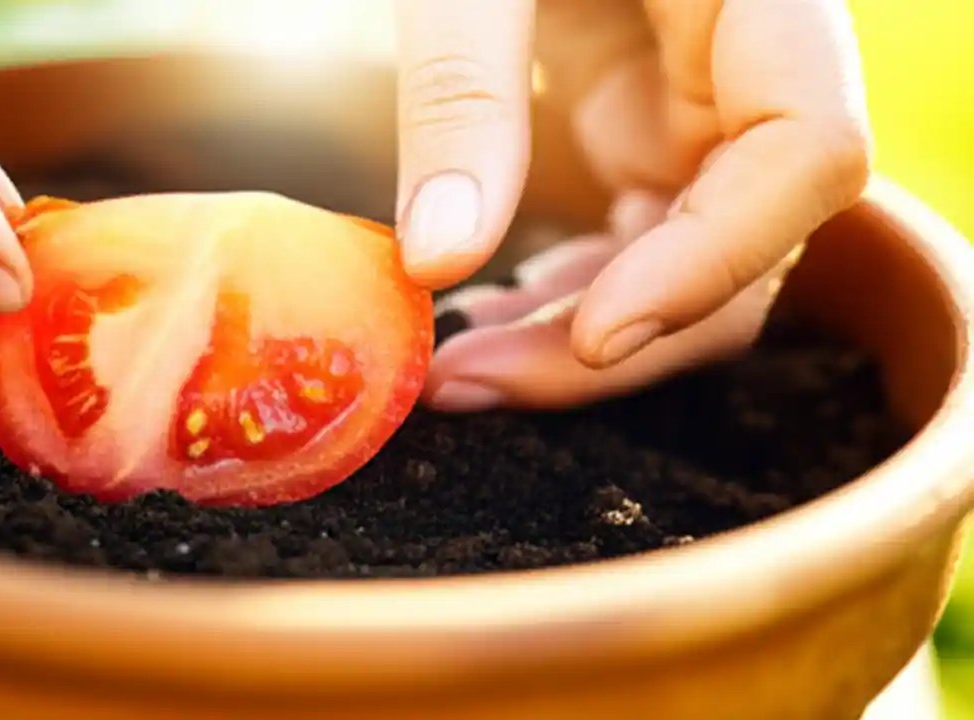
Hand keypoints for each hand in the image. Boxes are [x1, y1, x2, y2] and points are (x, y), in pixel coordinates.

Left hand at [394, 0, 870, 410]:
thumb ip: (462, 91)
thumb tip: (437, 261)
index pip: (810, 153)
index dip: (713, 261)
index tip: (592, 336)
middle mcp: (750, 72)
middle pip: (742, 250)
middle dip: (611, 343)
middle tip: (468, 384)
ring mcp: (699, 110)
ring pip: (681, 269)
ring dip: (572, 341)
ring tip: (455, 375)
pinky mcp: (642, 131)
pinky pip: (629, 243)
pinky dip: (560, 295)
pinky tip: (481, 324)